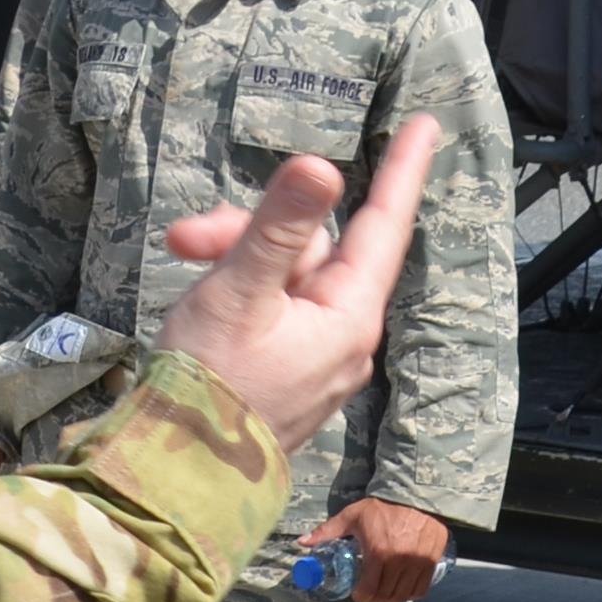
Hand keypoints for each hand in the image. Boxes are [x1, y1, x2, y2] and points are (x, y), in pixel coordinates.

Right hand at [151, 118, 440, 460]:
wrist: (175, 475)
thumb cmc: (207, 385)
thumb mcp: (239, 290)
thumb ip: (279, 225)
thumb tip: (322, 166)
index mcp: (347, 316)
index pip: (384, 224)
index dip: (402, 170)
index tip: (426, 125)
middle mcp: (344, 337)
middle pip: (313, 248)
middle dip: (250, 230)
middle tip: (186, 240)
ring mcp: (318, 359)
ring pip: (285, 277)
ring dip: (233, 261)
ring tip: (181, 267)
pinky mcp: (289, 375)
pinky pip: (275, 310)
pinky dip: (238, 294)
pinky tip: (200, 311)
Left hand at [301, 496, 449, 601]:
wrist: (415, 495)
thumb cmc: (381, 508)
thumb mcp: (352, 517)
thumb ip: (327, 531)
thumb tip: (301, 542)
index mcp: (378, 552)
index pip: (370, 590)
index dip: (362, 597)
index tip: (358, 594)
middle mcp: (401, 560)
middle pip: (386, 595)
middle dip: (375, 599)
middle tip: (370, 594)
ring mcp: (420, 562)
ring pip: (404, 594)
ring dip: (393, 598)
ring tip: (385, 591)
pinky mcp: (433, 561)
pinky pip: (422, 588)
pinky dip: (411, 593)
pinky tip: (403, 587)